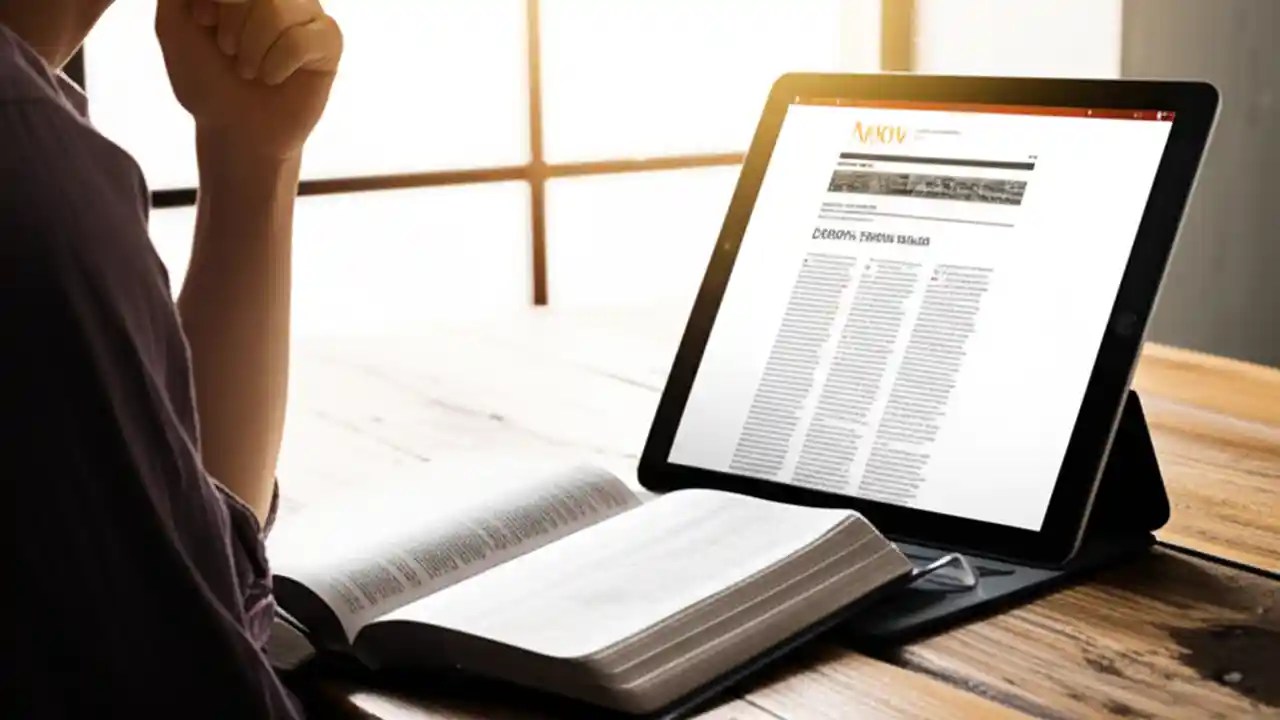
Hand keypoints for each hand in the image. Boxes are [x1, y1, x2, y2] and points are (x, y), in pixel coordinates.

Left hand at [156, 0, 342, 159]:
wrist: (233, 130)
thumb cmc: (206, 78)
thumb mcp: (174, 22)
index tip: (202, 21)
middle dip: (231, 21)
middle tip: (227, 50)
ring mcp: (307, 13)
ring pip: (279, 9)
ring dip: (253, 48)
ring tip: (249, 70)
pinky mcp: (328, 42)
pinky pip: (303, 39)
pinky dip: (277, 64)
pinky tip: (273, 79)